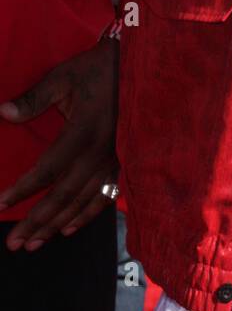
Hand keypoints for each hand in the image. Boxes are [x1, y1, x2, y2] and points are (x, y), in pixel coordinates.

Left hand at [0, 39, 119, 250]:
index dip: (23, 189)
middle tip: (14, 242)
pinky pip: (105, 196)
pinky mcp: (123, 162)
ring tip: (32, 243)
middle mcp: (99, 153)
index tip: (0, 203)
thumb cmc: (96, 70)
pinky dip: (86, 215)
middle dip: (36, 221)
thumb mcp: (63, 77)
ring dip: (56, 225)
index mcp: (82, 132)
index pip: (48, 169)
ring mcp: (114, 160)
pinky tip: (68, 229)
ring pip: (82, 201)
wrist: (139, 67)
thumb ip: (34, 98)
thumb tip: (3, 113)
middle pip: (63, 195)